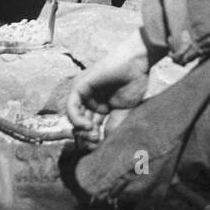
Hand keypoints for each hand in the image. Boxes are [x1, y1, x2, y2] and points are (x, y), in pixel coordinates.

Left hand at [66, 28, 152, 148]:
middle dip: (85, 137)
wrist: (137, 62)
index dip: (93, 139)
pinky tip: (87, 126)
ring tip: (92, 135)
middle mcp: (90, 100)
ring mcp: (84, 93)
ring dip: (80, 130)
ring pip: (74, 117)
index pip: (91, 127)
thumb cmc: (134, 82)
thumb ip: (114, 125)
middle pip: (81, 124)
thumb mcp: (124, 110)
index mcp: (101, 106)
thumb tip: (105, 143)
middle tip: (94, 144)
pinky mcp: (80, 86)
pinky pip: (72, 105)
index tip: (100, 147)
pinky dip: (76, 118)